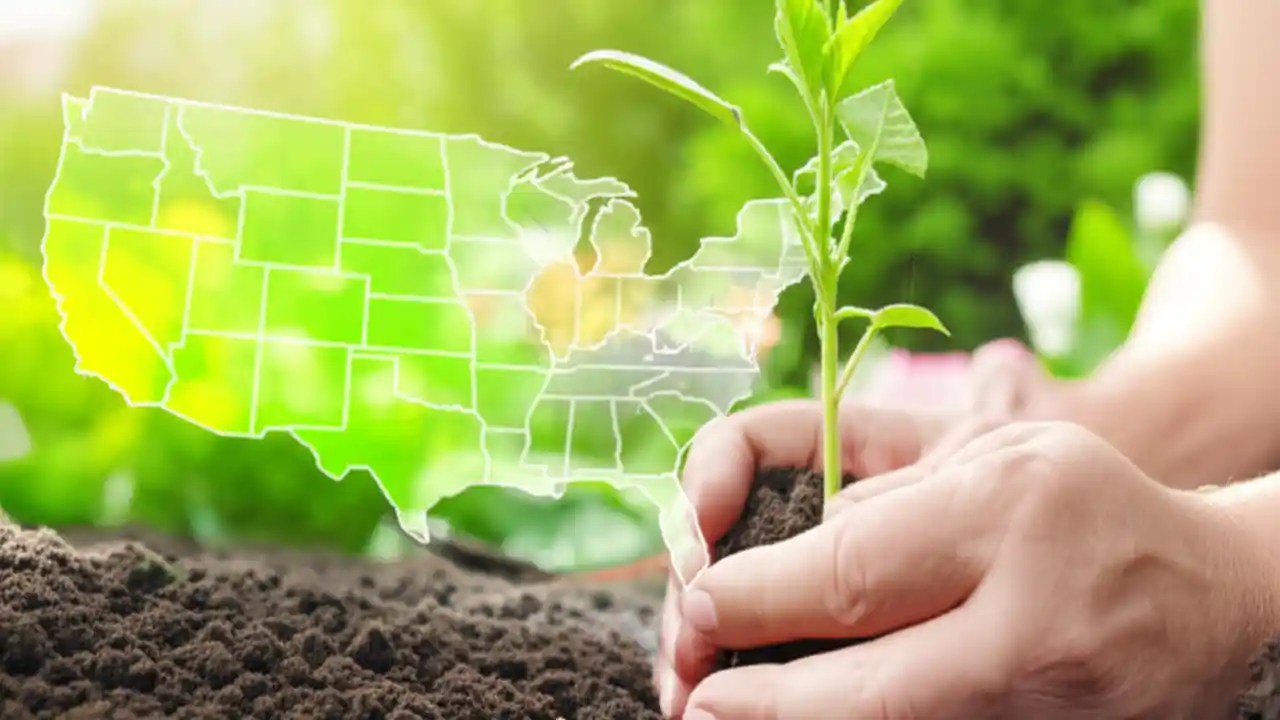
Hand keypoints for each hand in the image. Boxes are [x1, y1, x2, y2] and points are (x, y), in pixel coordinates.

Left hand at [675, 422, 1279, 718]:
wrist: (1217, 594)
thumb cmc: (1086, 506)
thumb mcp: (990, 459)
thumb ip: (884, 503)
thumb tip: (770, 570)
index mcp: (1010, 517)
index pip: (851, 575)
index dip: (757, 600)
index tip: (698, 607)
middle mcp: (1035, 626)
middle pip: (867, 690)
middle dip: (764, 704)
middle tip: (693, 703)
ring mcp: (1055, 708)